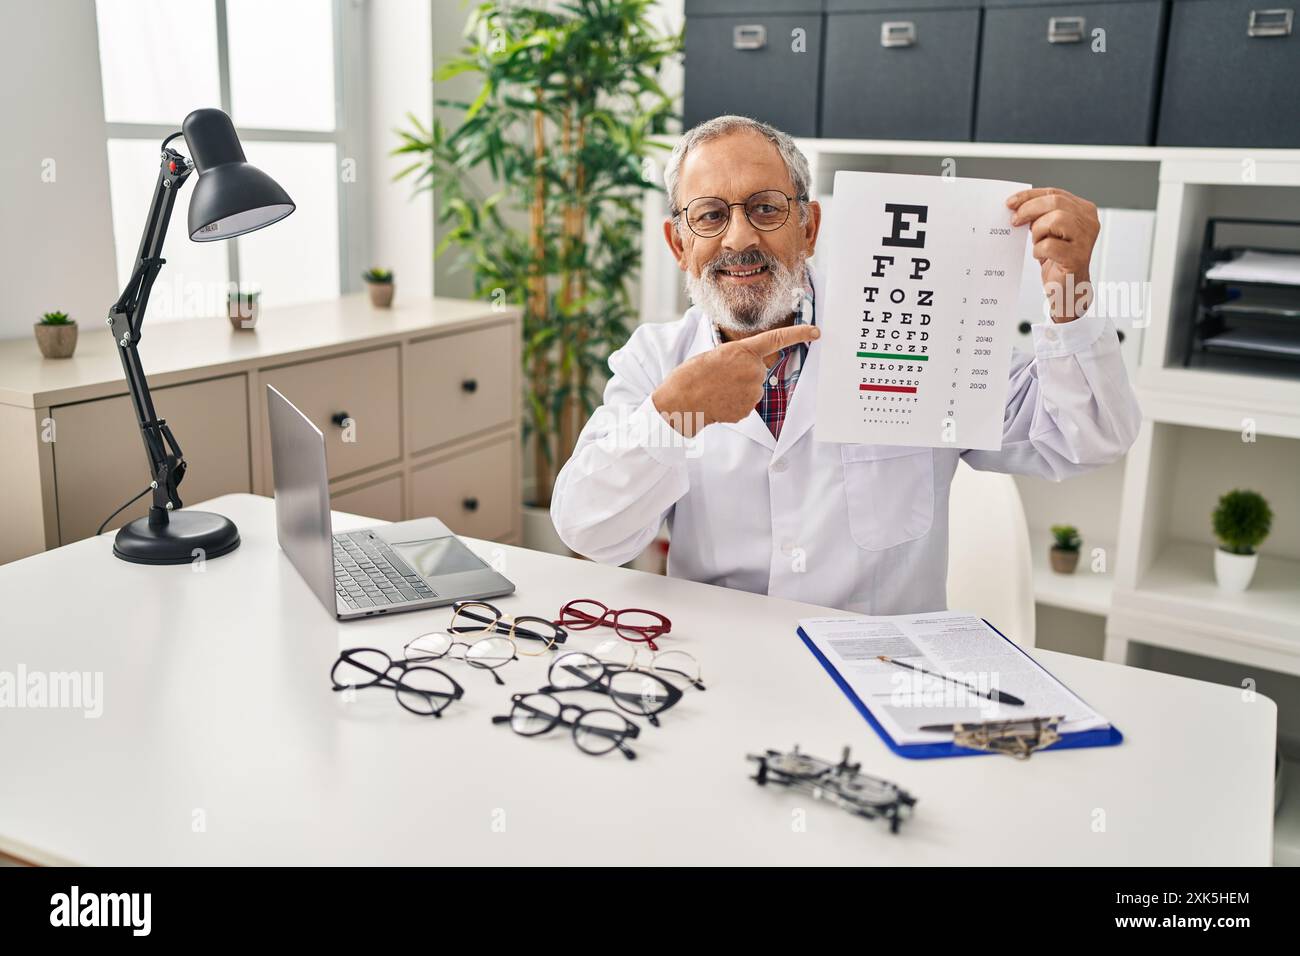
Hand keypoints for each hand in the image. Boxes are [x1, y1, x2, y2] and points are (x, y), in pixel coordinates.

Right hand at [651, 324, 820, 435]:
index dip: (799, 334)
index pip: (778, 339)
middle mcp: (752, 370)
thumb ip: (739, 357)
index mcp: (743, 351)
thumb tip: (752, 367)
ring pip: (753, 387)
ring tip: (716, 388)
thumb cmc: (692, 375)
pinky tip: (719, 401)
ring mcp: (752, 392)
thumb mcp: (717, 354)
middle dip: (744, 372)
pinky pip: (746, 403)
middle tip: (720, 376)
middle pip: (758, 369)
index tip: (816, 332)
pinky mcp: (747, 409)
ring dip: (738, 388)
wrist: (680, 402)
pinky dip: (734, 402)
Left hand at [1006, 187, 1099, 321]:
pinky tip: (1042, 257)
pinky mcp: (1077, 257)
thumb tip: (1017, 205)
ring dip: (1038, 231)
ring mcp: (1085, 240)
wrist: (1067, 288)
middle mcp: (1089, 222)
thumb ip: (1042, 215)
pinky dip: (1039, 250)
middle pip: (1055, 202)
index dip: (1030, 196)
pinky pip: (1050, 245)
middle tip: (1015, 220)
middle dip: (1029, 209)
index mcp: (1084, 210)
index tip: (1010, 202)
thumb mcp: (1049, 231)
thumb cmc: (1057, 259)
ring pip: (1056, 220)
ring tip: (1037, 242)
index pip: (1055, 193)